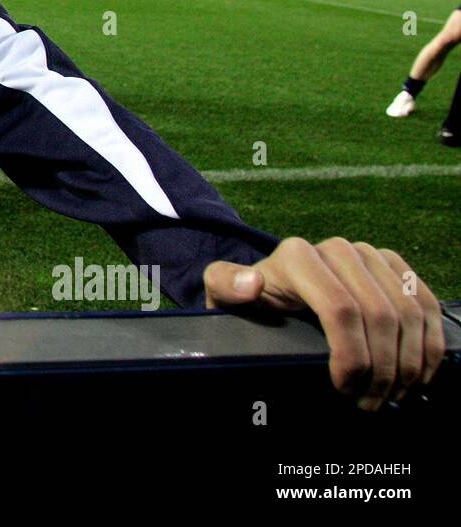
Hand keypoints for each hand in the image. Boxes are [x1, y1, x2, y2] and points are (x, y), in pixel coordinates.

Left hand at [203, 237, 444, 410]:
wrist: (273, 286)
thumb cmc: (249, 298)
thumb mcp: (223, 292)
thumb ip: (226, 285)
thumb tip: (252, 285)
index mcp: (298, 256)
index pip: (341, 310)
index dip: (351, 356)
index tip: (344, 389)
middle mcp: (337, 249)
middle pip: (379, 316)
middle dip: (382, 369)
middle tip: (371, 403)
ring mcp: (369, 254)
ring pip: (408, 312)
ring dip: (409, 362)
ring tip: (392, 395)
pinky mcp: (393, 265)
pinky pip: (424, 303)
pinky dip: (428, 342)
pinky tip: (419, 373)